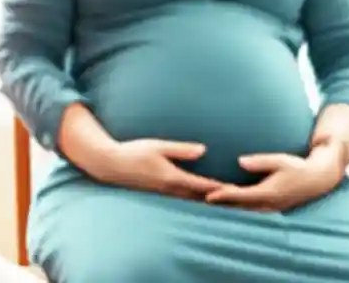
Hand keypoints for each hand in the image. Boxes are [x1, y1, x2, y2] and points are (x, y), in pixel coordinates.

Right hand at [84, 139, 224, 198]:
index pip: (201, 186)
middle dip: (218, 200)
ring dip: (208, 202)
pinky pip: (182, 198)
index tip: (236, 192)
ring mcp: (164, 192)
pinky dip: (195, 199)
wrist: (111, 165)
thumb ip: (181, 149)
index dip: (220, 189)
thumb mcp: (159, 146)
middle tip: (237, 202)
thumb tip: (204, 150)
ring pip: (191, 200)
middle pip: (199, 197)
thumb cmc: (135, 151)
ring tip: (225, 203)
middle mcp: (169, 188)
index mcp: (172, 177)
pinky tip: (202, 199)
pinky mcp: (159, 192)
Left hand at [205, 145, 343, 211]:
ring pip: (241, 211)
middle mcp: (266, 204)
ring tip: (205, 203)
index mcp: (268, 193)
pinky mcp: (268, 208)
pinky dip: (234, 207)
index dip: (223, 195)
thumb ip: (260, 162)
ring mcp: (268, 208)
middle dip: (219, 204)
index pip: (240, 196)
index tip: (207, 194)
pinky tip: (223, 204)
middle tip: (198, 200)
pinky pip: (247, 210)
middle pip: (237, 207)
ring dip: (224, 208)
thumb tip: (239, 161)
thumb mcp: (281, 160)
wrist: (316, 180)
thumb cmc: (298, 167)